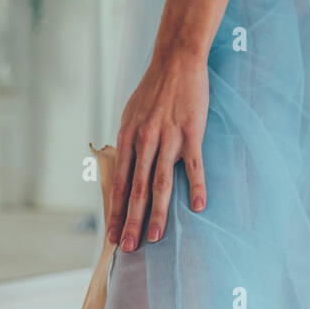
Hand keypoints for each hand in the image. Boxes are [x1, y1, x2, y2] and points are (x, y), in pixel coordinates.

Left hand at [107, 55, 208, 252]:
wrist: (176, 61)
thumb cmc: (153, 90)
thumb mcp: (130, 115)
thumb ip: (128, 144)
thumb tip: (124, 170)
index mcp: (128, 139)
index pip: (119, 184)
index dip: (115, 212)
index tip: (111, 235)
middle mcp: (145, 142)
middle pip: (137, 190)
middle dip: (131, 222)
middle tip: (128, 248)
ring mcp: (169, 139)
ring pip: (161, 184)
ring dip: (158, 214)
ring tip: (155, 238)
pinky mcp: (191, 134)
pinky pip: (193, 166)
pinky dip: (196, 187)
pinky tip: (198, 207)